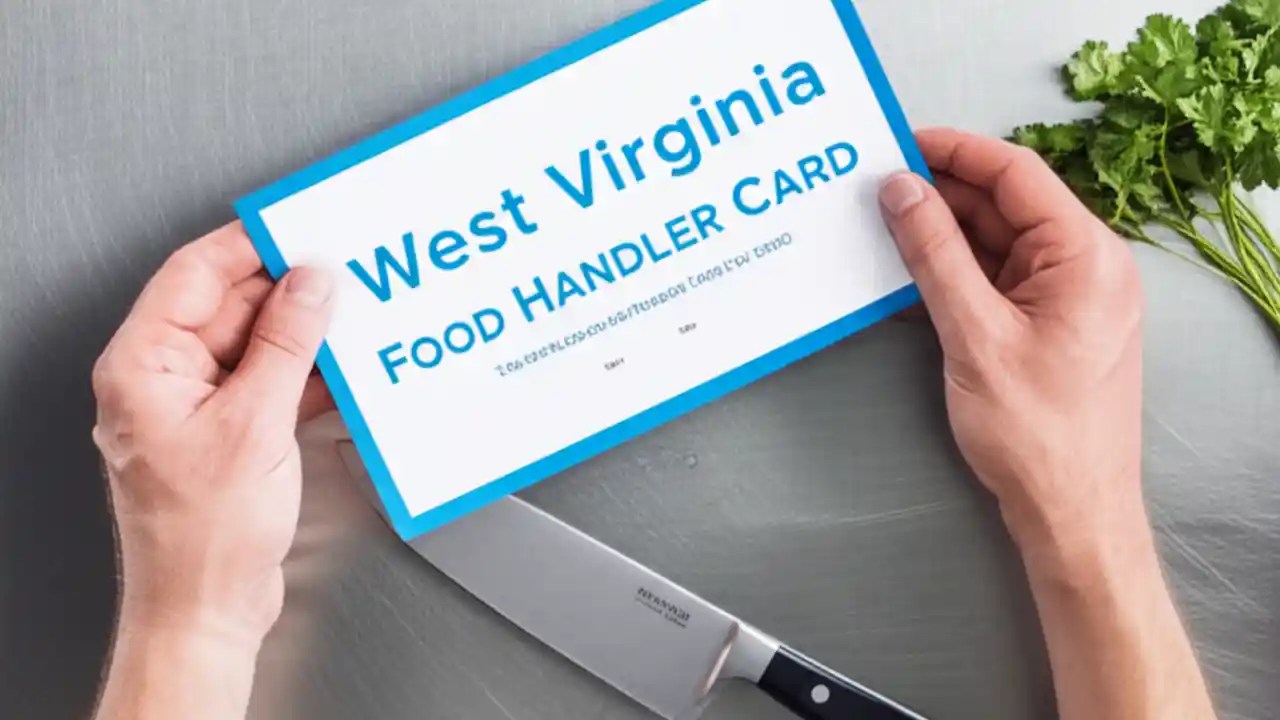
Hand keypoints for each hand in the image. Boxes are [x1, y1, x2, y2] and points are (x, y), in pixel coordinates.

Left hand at [92, 223, 333, 650]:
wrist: (208, 607)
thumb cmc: (203, 537)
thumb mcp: (255, 423)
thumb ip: (286, 344)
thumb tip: (311, 283)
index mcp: (144, 365)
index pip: (195, 273)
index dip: (251, 244)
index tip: (300, 227)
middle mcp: (164, 380)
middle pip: (230, 306)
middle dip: (289, 292)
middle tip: (344, 275)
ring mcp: (198, 406)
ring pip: (256, 344)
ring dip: (304, 335)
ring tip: (354, 322)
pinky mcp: (231, 432)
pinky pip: (270, 383)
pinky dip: (307, 375)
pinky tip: (344, 373)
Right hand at [878, 128, 1144, 555]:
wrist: (1071, 512)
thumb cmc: (1037, 433)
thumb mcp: (974, 334)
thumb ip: (934, 255)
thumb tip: (901, 189)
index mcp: (1086, 256)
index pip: (1017, 175)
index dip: (955, 150)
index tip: (900, 141)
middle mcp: (1087, 266)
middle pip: (1006, 206)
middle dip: (941, 193)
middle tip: (876, 186)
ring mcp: (1070, 296)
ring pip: (998, 242)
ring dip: (944, 233)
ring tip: (882, 224)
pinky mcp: (1051, 324)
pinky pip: (999, 278)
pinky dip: (956, 270)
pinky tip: (909, 270)